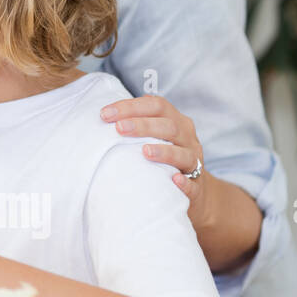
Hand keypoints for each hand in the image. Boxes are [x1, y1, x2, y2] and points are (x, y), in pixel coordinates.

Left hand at [101, 95, 209, 219]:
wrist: (194, 191)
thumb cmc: (163, 157)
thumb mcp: (154, 137)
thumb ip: (134, 126)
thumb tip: (100, 117)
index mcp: (175, 121)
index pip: (156, 105)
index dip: (131, 106)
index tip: (105, 113)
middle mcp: (187, 138)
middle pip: (169, 126)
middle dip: (143, 125)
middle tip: (119, 128)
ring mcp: (194, 162)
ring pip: (184, 153)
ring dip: (164, 151)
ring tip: (144, 151)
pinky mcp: (197, 187)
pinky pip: (193, 184)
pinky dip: (185, 182)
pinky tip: (174, 179)